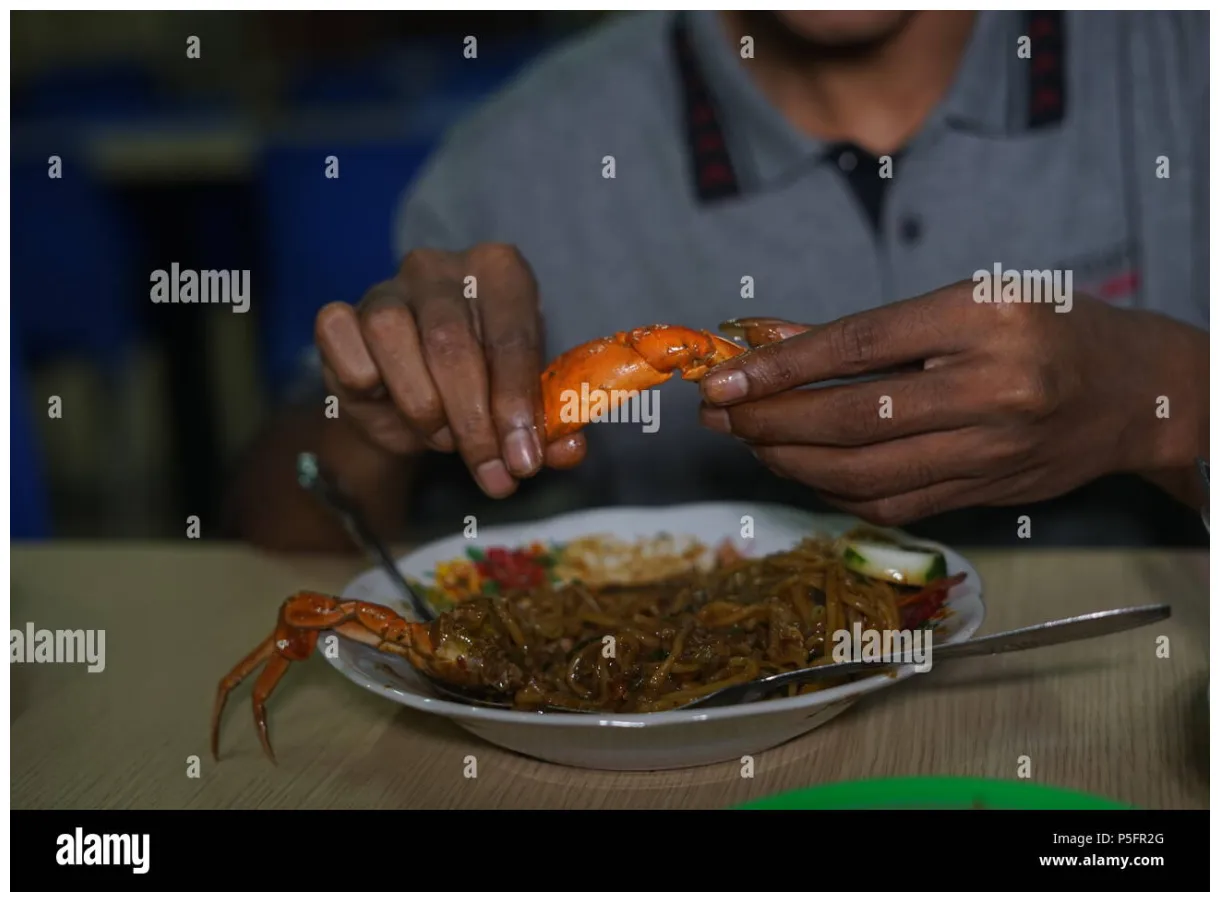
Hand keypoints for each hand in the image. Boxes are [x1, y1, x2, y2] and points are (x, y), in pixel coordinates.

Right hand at [314, 244, 585, 497]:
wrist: (410, 402)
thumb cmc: (480, 390)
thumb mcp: (522, 407)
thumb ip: (549, 426)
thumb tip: (568, 448)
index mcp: (501, 273)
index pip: (513, 337)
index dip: (518, 404)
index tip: (523, 460)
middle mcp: (441, 268)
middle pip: (452, 346)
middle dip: (474, 424)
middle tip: (490, 472)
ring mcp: (386, 287)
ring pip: (393, 339)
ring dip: (421, 407)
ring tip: (442, 436)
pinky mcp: (339, 313)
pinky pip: (344, 342)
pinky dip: (367, 385)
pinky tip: (387, 400)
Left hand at [699, 282, 1206, 524]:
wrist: (1134, 392)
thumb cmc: (1041, 330)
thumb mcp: (961, 303)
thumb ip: (862, 329)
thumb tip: (765, 339)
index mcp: (984, 320)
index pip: (859, 348)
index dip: (780, 368)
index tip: (722, 380)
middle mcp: (993, 389)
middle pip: (853, 420)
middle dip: (769, 422)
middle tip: (717, 415)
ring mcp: (993, 450)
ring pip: (865, 473)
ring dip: (789, 462)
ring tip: (749, 440)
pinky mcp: (987, 495)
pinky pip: (890, 504)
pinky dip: (832, 491)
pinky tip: (799, 468)